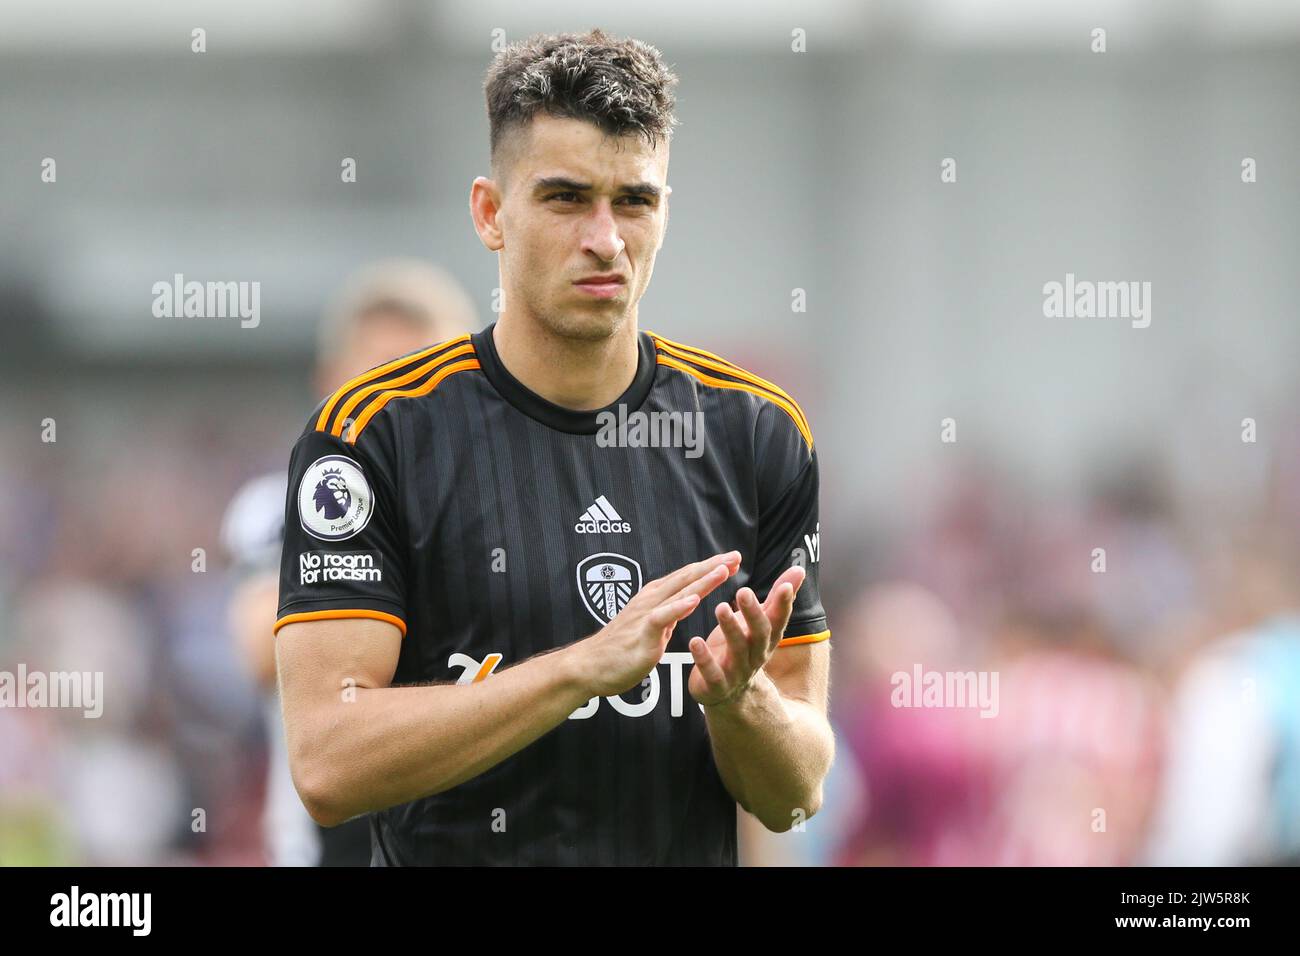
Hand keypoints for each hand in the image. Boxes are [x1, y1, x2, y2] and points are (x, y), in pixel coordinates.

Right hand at [580, 551, 740, 697]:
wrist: (589, 666)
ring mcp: (646, 615)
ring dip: (703, 580)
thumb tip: (686, 603)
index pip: (688, 577)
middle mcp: (651, 600)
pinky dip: (678, 607)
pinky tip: (695, 601)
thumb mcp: (650, 625)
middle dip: (713, 566)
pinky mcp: (642, 634)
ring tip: (724, 569)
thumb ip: (669, 613)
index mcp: (655, 597)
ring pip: (679, 592)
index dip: (711, 567)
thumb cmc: (619, 648)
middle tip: (737, 555)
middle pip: (687, 578)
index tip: (733, 559)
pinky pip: (662, 618)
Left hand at [688, 565, 805, 707]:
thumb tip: (800, 569)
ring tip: (719, 607)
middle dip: (753, 613)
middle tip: (743, 591)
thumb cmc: (745, 647)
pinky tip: (694, 641)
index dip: (784, 604)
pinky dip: (703, 658)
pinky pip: (712, 672)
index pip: (779, 619)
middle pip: (760, 634)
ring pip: (737, 650)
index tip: (785, 586)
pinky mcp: (717, 684)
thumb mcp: (762, 623)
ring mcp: (738, 671)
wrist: (731, 695)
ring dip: (729, 629)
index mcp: (768, 638)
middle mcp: (756, 655)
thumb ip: (777, 598)